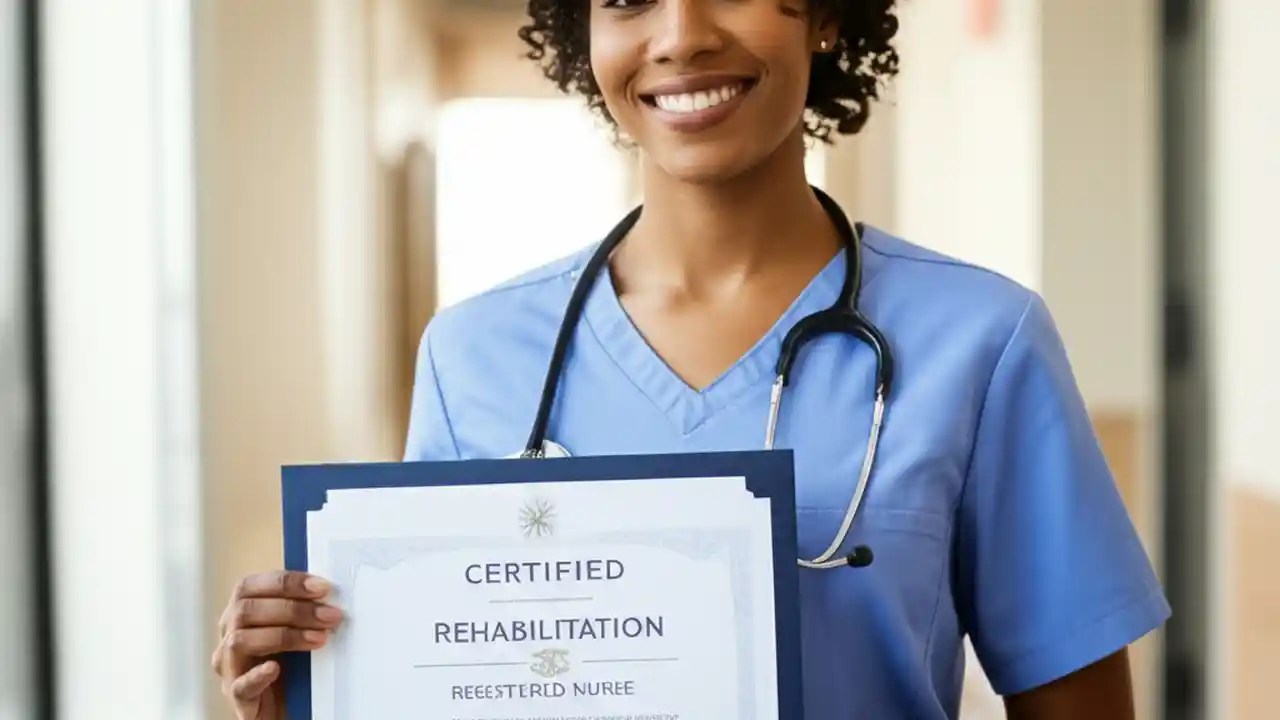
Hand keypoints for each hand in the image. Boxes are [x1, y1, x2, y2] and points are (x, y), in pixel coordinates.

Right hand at [212, 571, 342, 719]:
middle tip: (329, 615)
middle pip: (246, 610)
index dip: (286, 582)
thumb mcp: (295, 630)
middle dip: (293, 609)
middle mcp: (228, 636)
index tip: (322, 587)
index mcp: (239, 613)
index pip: (250, 586)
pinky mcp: (237, 696)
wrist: (287, 706)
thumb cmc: (292, 662)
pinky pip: (240, 685)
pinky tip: (275, 668)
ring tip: (319, 638)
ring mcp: (229, 667)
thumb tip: (329, 593)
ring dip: (284, 636)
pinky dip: (257, 675)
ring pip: (240, 641)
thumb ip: (303, 609)